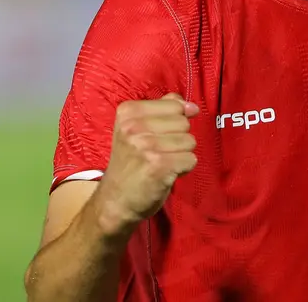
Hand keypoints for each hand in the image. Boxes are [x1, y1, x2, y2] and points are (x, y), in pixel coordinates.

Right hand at [95, 93, 198, 235]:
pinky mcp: (159, 166)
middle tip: (157, 153)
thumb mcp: (138, 129)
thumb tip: (191, 106)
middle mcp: (134, 126)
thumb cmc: (131, 163)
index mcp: (128, 112)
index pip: (175, 105)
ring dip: (180, 155)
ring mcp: (146, 146)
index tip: (155, 137)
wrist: (115, 201)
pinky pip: (191, 159)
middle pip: (184, 123)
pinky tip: (165, 174)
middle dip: (177, 139)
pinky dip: (183, 169)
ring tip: (161, 163)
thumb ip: (163, 110)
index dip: (173, 123)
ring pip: (190, 141)